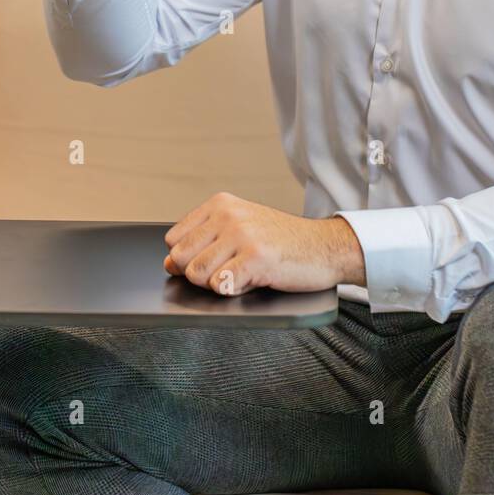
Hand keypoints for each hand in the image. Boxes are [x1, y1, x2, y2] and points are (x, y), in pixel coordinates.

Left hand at [163, 192, 366, 295]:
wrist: (325, 246)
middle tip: (229, 269)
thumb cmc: (280, 241)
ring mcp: (242, 235)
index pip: (173, 240)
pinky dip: (233, 290)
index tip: (215, 259)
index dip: (188, 258)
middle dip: (199, 273)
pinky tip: (253, 279)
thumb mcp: (240, 227)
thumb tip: (168, 263)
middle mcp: (228, 215)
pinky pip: (220, 285)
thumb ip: (204, 241)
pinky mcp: (255, 258)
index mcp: (220, 204)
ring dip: (217, 283)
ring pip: (197, 275)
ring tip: (243, 272)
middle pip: (180, 259)